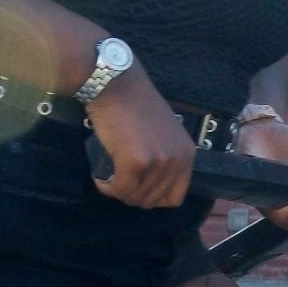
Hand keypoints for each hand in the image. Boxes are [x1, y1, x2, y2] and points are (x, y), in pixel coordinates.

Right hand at [84, 71, 193, 209]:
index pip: (175, 196)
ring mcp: (157, 162)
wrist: (116, 86)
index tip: (137, 189)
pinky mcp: (135, 162)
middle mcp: (177, 160)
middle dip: (133, 196)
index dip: (153, 198)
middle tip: (118, 182)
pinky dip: (107, 188)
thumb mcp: (163, 134)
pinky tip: (100, 178)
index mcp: (187, 154)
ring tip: (108, 178)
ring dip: (118, 192)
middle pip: (154, 200)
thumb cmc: (135, 105)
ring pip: (136, 197)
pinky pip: (120, 189)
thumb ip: (164, 157)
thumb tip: (151, 186)